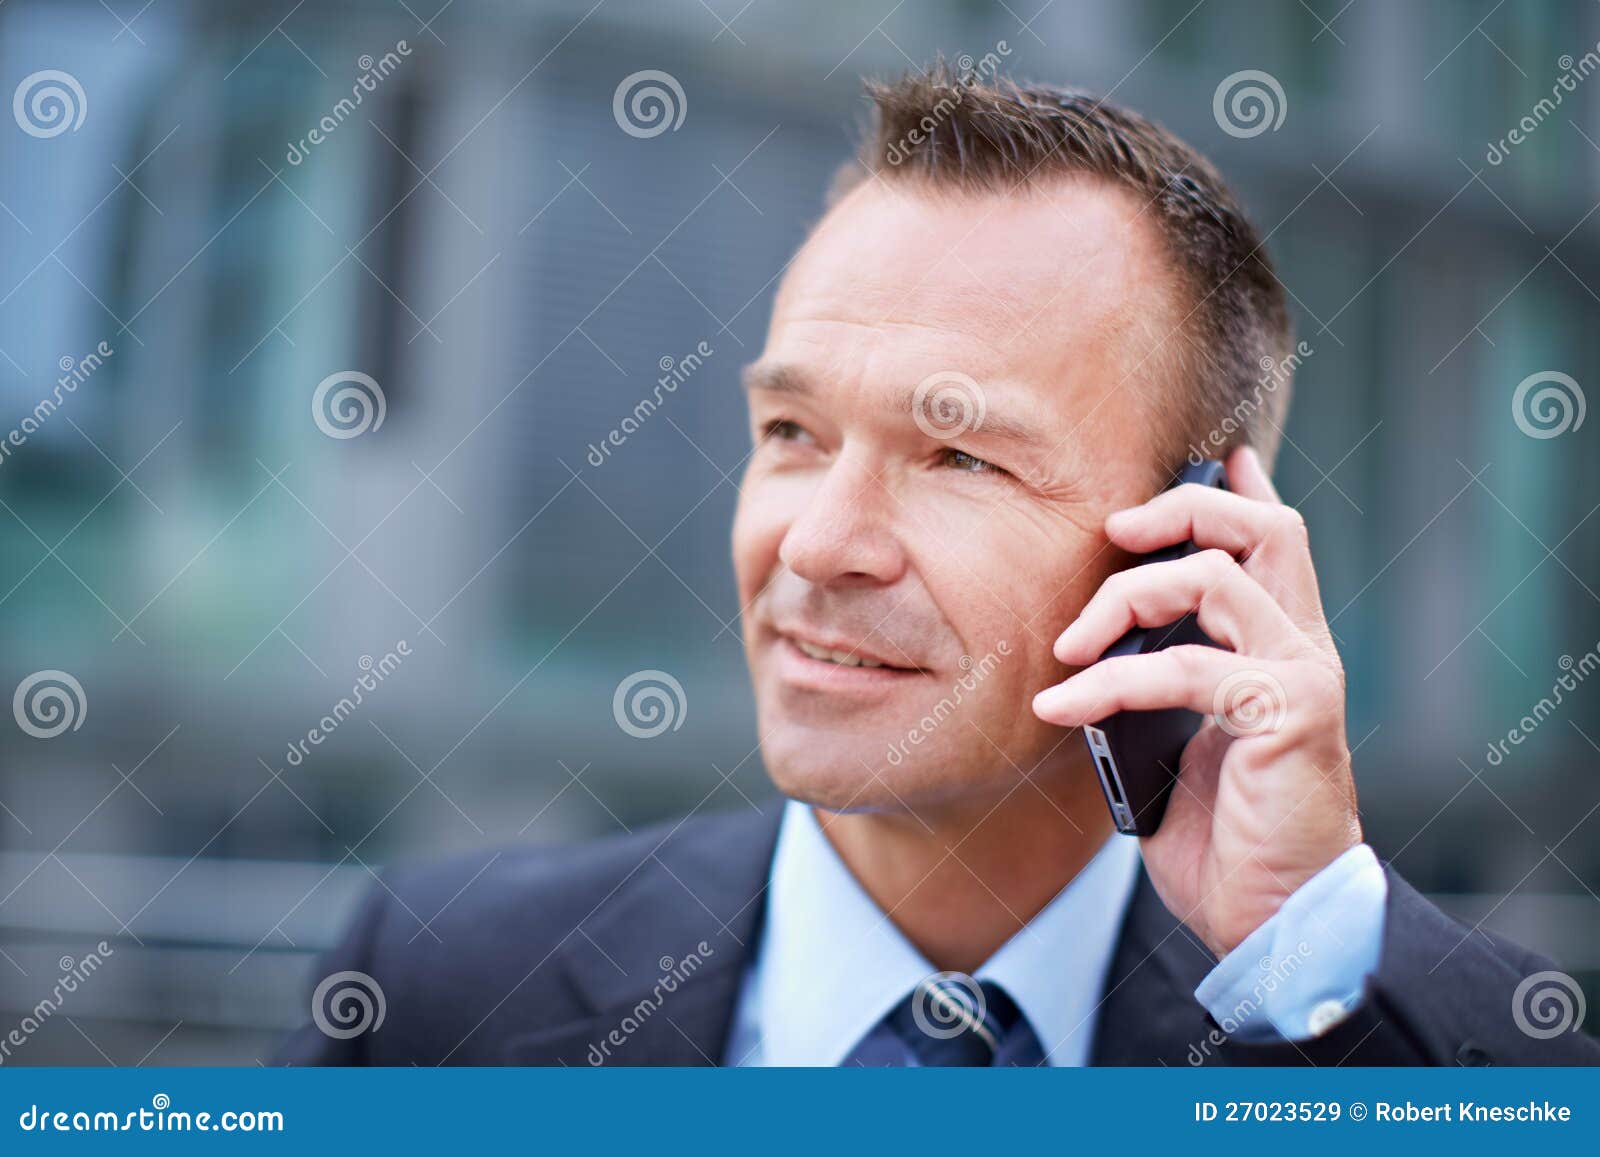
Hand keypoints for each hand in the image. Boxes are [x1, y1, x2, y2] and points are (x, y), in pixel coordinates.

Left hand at [1032, 446, 1360, 957]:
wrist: (1274, 918)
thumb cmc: (1224, 832)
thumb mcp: (1178, 740)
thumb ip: (1159, 682)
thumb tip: (1094, 647)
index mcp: (1278, 647)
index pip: (1270, 540)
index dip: (1238, 488)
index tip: (1207, 456)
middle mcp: (1302, 647)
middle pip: (1261, 527)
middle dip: (1178, 510)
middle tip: (1109, 532)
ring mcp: (1302, 676)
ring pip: (1215, 578)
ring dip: (1125, 598)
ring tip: (1068, 646)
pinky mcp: (1289, 715)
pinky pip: (1187, 669)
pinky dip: (1111, 682)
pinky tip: (1060, 708)